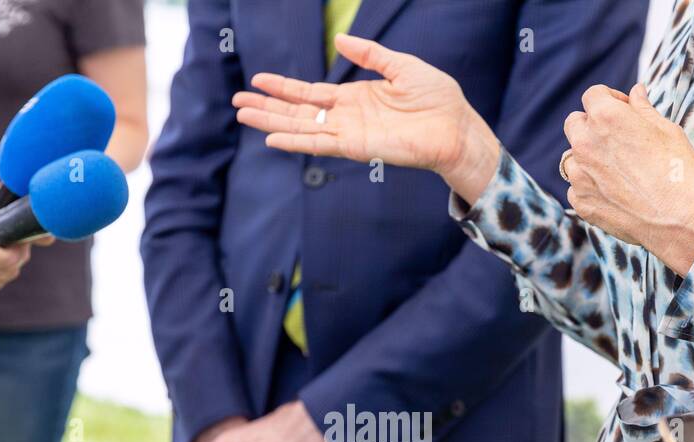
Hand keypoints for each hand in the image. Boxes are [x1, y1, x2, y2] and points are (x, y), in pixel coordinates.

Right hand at [232, 34, 500, 204]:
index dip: (284, 87)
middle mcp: (347, 117)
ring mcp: (350, 133)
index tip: (258, 80)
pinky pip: (320, 144)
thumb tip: (339, 41)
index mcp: (356, 98)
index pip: (311, 93)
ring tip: (243, 116)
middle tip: (237, 102)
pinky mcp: (358, 147)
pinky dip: (296, 141)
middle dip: (267, 106)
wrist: (456, 127)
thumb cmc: (437, 99)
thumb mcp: (401, 66)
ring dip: (271, 122)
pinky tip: (272, 137)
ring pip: (302, 128)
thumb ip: (370, 55)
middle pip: (298, 112)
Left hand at [562, 84, 693, 275]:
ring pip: (572, 157)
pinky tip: (614, 193)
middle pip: (574, 124)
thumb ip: (643, 109)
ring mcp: (579, 175)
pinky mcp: (581, 202)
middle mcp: (585, 143)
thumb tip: (636, 92)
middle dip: (591, 125)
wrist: (679, 218)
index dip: (609, 99)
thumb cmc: (679, 169)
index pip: (592, 95)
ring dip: (587, 158)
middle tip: (615, 138)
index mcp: (606, 117)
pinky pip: (576, 188)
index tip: (623, 109)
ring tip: (616, 170)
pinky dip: (590, 187)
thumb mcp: (666, 130)